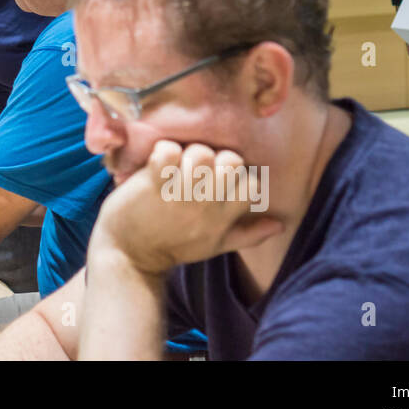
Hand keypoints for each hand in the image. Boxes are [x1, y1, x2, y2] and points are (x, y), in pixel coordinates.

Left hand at [92, 140, 282, 275]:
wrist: (128, 256)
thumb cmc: (173, 245)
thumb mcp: (215, 245)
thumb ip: (249, 234)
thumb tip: (280, 225)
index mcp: (222, 219)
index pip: (252, 185)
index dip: (239, 174)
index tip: (220, 178)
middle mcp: (205, 206)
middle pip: (231, 163)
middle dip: (217, 157)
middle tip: (198, 168)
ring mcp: (180, 195)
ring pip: (202, 154)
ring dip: (189, 153)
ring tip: (177, 165)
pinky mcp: (153, 184)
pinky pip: (167, 153)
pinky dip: (163, 151)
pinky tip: (158, 162)